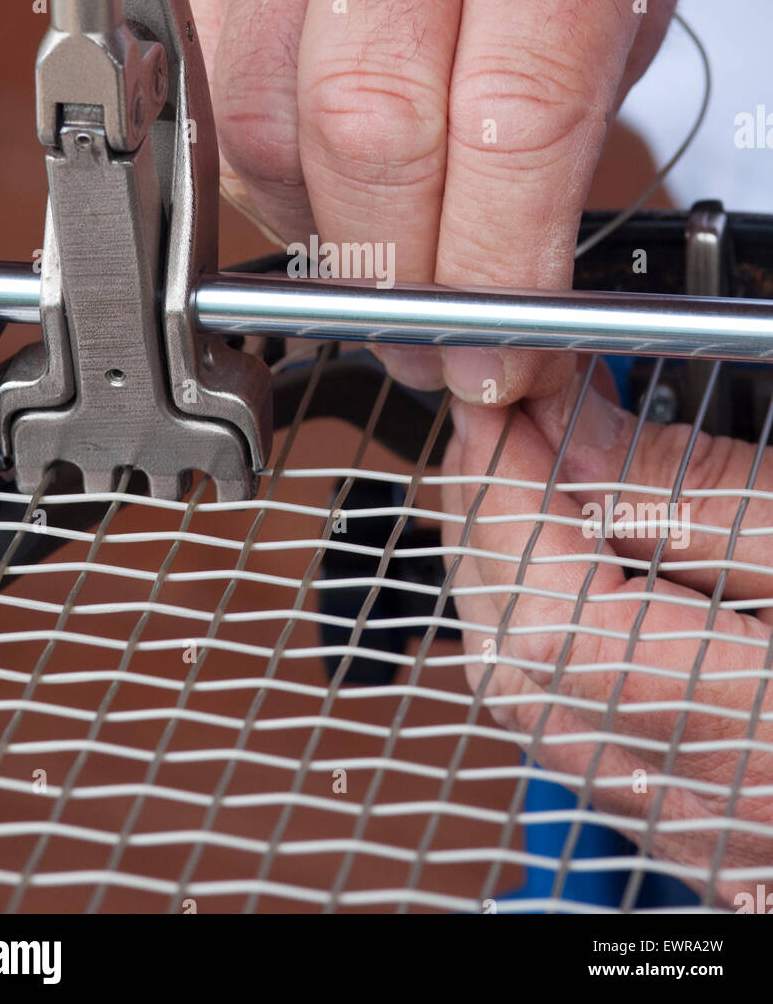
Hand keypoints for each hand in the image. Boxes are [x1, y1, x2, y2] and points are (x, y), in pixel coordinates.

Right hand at [184, 0, 727, 402]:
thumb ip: (567, 132)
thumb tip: (504, 305)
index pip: (514, 113)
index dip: (504, 268)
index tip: (507, 352)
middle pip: (370, 128)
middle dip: (406, 278)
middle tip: (442, 346)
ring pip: (276, 127)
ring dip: (335, 240)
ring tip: (393, 269)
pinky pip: (227, 102)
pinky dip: (280, 182)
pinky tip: (337, 190)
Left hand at [444, 379, 772, 903]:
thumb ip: (703, 499)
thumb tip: (573, 435)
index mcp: (760, 739)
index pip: (556, 626)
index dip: (506, 502)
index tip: (505, 406)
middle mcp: (718, 808)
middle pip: (522, 672)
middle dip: (491, 527)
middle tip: (507, 422)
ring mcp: (706, 829)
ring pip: (536, 702)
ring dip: (510, 573)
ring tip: (532, 470)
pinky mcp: (708, 818)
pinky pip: (576, 724)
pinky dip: (548, 627)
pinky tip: (570, 557)